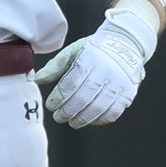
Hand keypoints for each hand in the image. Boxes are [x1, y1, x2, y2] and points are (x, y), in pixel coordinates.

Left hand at [38, 7, 153, 128]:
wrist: (126, 44)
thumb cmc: (94, 50)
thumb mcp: (72, 52)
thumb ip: (54, 67)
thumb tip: (36, 79)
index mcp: (89, 59)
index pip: (71, 83)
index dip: (58, 97)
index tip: (50, 105)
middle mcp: (106, 71)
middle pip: (84, 97)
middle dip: (68, 110)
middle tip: (58, 117)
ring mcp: (119, 83)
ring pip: (99, 107)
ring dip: (83, 118)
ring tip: (72, 122)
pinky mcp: (129, 92)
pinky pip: (114, 112)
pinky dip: (101, 119)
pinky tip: (90, 120)